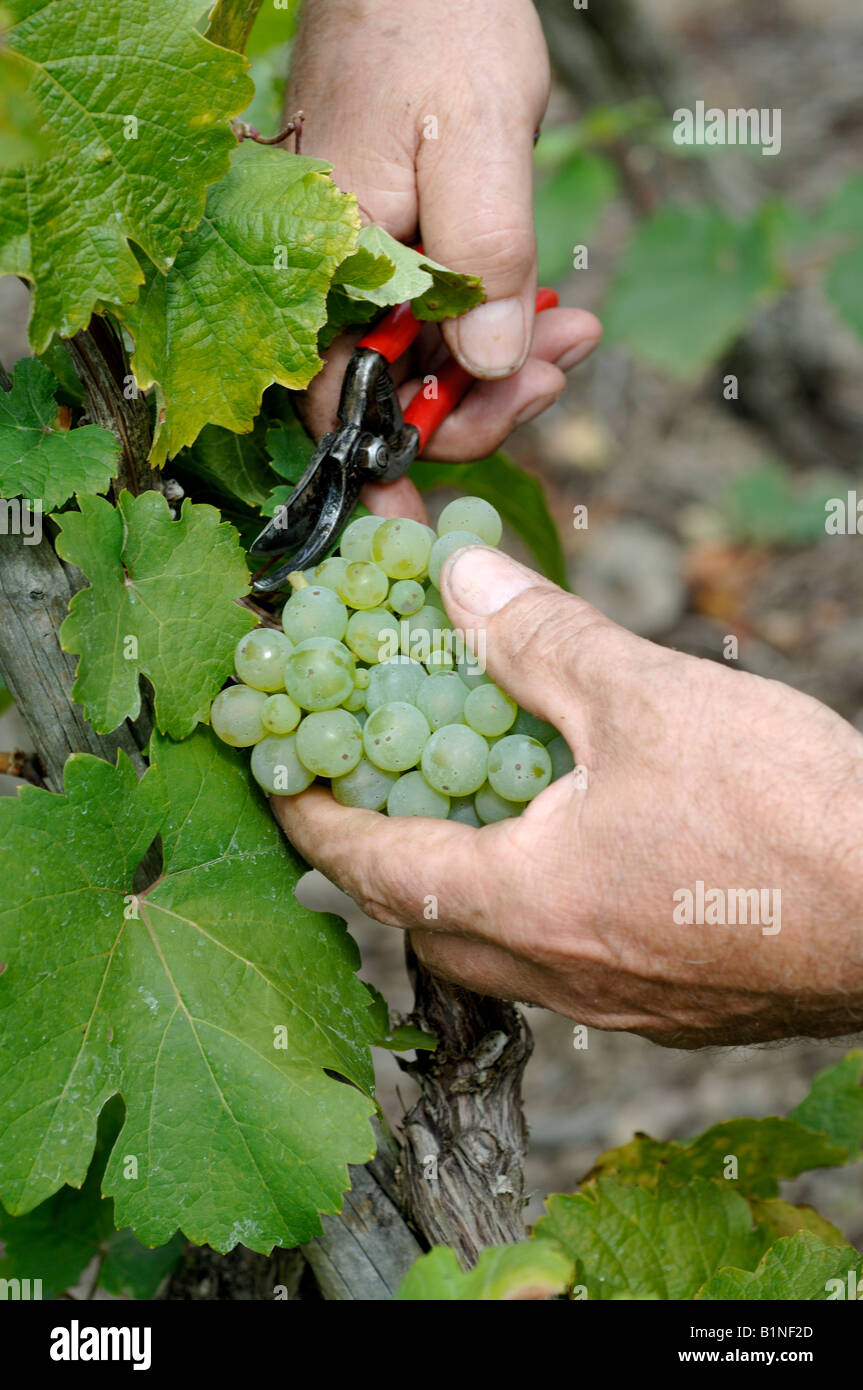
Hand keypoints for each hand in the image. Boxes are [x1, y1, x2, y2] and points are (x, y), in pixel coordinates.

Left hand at [273, 547, 862, 1047]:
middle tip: (383, 786)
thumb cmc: (786, 817)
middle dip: (388, 858)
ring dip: (471, 885)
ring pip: (501, 952)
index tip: (279, 776)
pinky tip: (590, 852)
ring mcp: (618, 1004)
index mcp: (522, 903)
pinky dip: (547, 907)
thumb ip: (541, 638)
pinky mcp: (674, 1009)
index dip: (312, 817)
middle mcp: (556, 973)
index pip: (369, 868)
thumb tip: (461, 575)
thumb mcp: (647, 699)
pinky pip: (571, 963)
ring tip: (484, 808)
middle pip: (425, 925)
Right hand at [288, 0, 601, 517]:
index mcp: (325, 269)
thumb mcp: (475, 143)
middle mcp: (332, 280)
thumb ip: (482, 261)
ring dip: (505, 364)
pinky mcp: (396, 251)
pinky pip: (444, 317)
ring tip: (575, 332)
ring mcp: (363, 268)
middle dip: (481, 402)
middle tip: (558, 370)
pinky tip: (555, 311)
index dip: (399, 461)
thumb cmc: (434, 28)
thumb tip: (488, 364)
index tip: (445, 500)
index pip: (347, 407)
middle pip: (395, 397)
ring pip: (427, 360)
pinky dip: (500, 324)